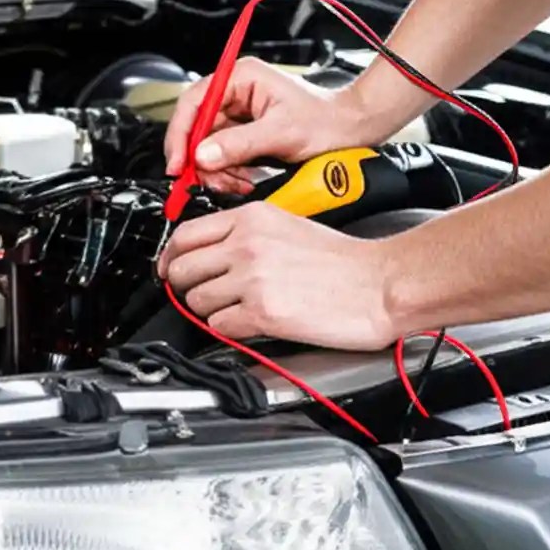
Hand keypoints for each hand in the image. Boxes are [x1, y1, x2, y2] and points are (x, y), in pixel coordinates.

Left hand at [156, 202, 399, 350]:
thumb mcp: (286, 226)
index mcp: (250, 218)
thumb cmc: (343, 261)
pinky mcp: (263, 312)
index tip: (169, 269)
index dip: (170, 257)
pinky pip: (219, 326)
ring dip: (209, 311)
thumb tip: (209, 253)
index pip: (184, 235)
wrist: (381, 284)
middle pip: (181, 269)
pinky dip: (229, 330)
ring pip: (196, 300)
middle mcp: (246, 244)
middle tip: (200, 295)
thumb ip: (244, 234)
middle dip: (185, 287)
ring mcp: (253, 278)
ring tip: (235, 310)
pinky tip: (250, 323)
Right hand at [164, 58, 379, 193]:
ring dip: (217, 170)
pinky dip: (228, 172)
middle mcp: (235, 92)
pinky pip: (222, 155)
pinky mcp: (243, 132)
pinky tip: (244, 179)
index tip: (178, 163)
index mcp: (241, 78)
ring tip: (239, 181)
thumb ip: (239, 144)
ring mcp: (238, 113)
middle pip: (196, 128)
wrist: (352, 131)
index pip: (194, 103)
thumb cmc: (327, 121)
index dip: (181, 135)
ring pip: (207, 146)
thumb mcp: (281, 133)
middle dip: (202, 159)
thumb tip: (202, 156)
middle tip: (210, 181)